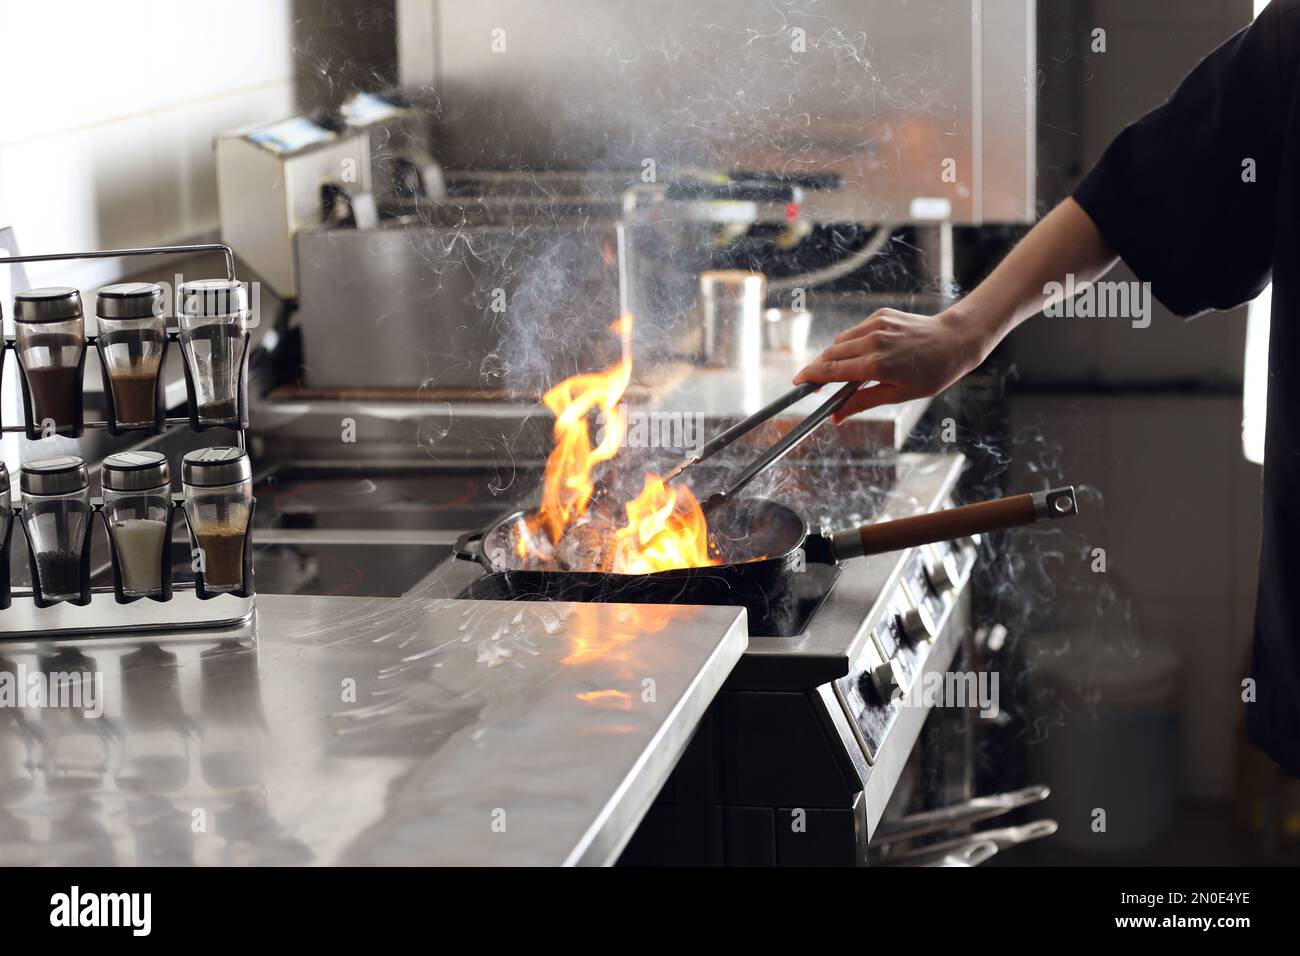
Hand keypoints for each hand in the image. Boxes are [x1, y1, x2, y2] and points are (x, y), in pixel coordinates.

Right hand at [793, 307, 993, 422]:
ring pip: (840, 341)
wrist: (955, 340)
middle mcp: (873, 342)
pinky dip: (851, 343)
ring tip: (842, 372)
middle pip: (830, 354)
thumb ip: (862, 402)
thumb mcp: (898, 395)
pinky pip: (855, 331)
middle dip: (818, 368)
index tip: (798, 383)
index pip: (831, 370)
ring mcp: (877, 325)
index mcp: (876, 365)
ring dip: (834, 356)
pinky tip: (863, 354)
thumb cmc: (932, 373)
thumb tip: (835, 416)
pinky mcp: (881, 315)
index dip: (810, 377)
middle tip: (813, 383)